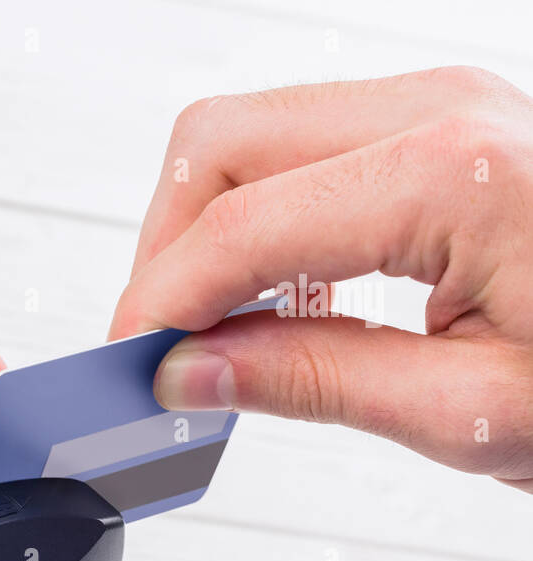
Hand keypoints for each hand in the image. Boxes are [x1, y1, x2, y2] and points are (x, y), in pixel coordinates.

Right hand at [111, 66, 532, 491]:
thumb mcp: (472, 411)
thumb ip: (310, 382)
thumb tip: (194, 369)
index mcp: (456, 172)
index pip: (241, 227)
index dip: (160, 302)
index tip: (130, 365)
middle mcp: (441, 109)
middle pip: (220, 145)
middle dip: (164, 248)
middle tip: (157, 344)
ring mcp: (442, 106)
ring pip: (249, 138)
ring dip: (207, 233)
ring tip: (212, 331)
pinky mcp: (442, 127)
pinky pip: (301, 150)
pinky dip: (257, 222)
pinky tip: (272, 298)